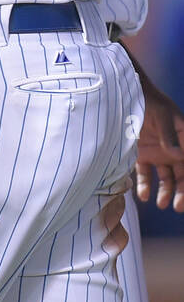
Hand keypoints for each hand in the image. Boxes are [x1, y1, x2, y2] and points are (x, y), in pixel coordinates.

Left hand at [135, 79, 183, 212]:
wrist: (123, 95)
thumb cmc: (147, 100)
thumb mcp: (161, 115)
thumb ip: (168, 135)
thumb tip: (178, 156)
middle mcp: (173, 148)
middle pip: (181, 174)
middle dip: (181, 191)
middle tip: (176, 206)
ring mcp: (157, 152)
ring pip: (165, 177)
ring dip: (165, 191)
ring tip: (161, 204)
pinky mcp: (141, 154)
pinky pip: (145, 174)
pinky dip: (144, 185)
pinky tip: (143, 196)